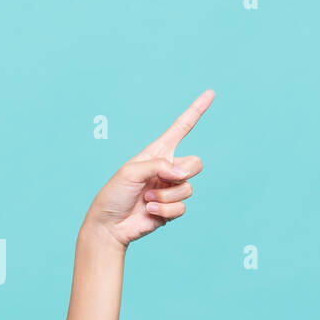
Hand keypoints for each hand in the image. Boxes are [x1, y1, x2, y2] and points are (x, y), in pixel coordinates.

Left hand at [84, 89, 212, 248]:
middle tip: (163, 180)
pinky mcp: (171, 209)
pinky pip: (182, 208)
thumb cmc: (114, 194)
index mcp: (157, 153)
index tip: (210, 93)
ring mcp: (170, 190)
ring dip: (165, 197)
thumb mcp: (131, 171)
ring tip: (146, 200)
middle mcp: (167, 169)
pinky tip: (148, 212)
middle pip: (196, 164)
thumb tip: (182, 173)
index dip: (196, 111)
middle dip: (183, 173)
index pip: (181, 128)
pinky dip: (165, 211)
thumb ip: (159, 165)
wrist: (109, 225)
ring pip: (188, 188)